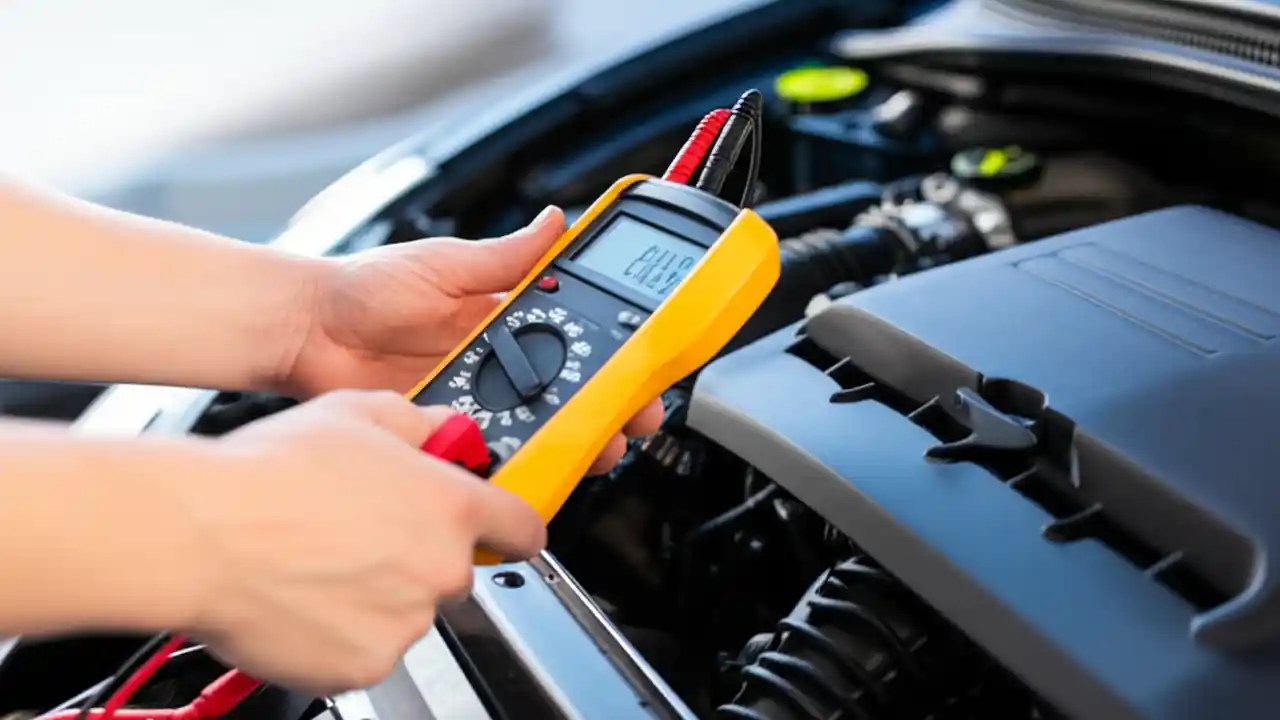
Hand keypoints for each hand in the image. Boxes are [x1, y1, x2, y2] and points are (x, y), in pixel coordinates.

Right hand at [187, 390, 543, 692]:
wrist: (203, 535)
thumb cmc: (269, 475)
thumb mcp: (354, 413)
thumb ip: (413, 422)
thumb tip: (438, 427)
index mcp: (449, 507)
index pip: (522, 527)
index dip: (513, 526)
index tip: (507, 532)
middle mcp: (439, 569)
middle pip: (453, 571)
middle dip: (418, 556)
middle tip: (363, 535)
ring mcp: (405, 623)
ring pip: (407, 611)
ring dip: (378, 594)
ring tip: (319, 562)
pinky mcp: (364, 665)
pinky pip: (367, 649)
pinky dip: (343, 633)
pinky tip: (305, 597)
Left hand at [283, 207, 660, 472]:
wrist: (306, 331)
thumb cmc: (364, 289)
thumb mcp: (442, 264)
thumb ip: (504, 254)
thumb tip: (558, 222)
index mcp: (508, 319)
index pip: (579, 338)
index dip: (617, 355)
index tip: (646, 364)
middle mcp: (499, 364)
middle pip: (571, 394)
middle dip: (610, 409)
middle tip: (632, 418)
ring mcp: (477, 403)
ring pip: (539, 431)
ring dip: (572, 441)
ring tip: (594, 446)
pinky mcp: (449, 433)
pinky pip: (490, 454)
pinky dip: (514, 464)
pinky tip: (532, 465)